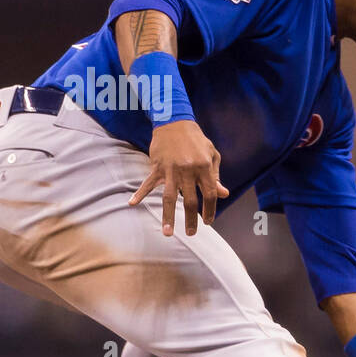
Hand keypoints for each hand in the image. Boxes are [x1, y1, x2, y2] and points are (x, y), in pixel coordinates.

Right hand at [129, 120, 228, 235]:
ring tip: (168, 232)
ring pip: (169, 197)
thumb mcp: (212, 155)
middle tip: (192, 234)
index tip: (208, 221)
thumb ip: (216, 176)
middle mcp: (188, 171)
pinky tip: (132, 203)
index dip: (210, 209)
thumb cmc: (197, 140)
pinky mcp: (157, 167)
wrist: (174, 121)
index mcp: (204, 168)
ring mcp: (171, 170)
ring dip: (168, 216)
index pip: (210, 194)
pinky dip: (139, 193)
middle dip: (191, 219)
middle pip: (190, 200)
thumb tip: (223, 194)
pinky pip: (148, 183)